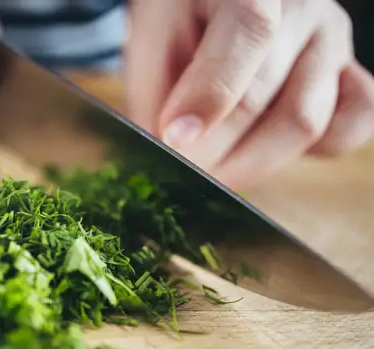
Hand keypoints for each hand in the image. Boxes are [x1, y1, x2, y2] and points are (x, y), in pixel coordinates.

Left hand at [125, 0, 373, 189]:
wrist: (217, 2)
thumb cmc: (184, 16)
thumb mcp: (155, 36)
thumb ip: (157, 88)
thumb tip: (168, 149)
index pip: (248, 32)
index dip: (209, 95)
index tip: (174, 139)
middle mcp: (305, 10)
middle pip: (263, 97)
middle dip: (212, 150)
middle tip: (177, 175)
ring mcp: (333, 45)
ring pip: (306, 124)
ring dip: (249, 163)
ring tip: (210, 172)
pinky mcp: (348, 78)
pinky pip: (350, 126)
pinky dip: (309, 151)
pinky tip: (265, 148)